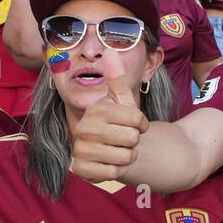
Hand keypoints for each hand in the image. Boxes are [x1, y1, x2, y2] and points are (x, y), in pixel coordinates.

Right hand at [69, 48, 149, 182]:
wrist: (110, 149)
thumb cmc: (119, 123)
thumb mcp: (122, 101)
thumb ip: (116, 78)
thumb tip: (110, 50)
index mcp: (96, 109)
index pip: (137, 120)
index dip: (142, 124)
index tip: (134, 124)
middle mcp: (83, 128)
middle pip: (132, 139)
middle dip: (135, 141)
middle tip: (124, 139)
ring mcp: (80, 150)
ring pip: (125, 156)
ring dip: (128, 156)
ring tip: (118, 150)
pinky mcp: (80, 170)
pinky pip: (114, 173)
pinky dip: (118, 170)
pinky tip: (110, 163)